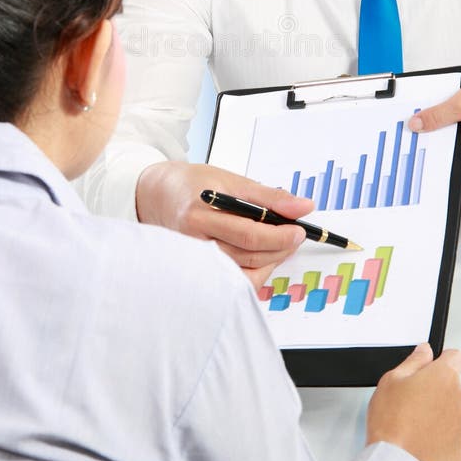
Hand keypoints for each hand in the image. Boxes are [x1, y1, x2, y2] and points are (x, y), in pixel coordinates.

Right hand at [135, 160, 313, 287]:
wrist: (157, 196)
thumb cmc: (192, 185)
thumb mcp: (229, 179)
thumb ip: (268, 196)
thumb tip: (303, 206)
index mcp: (199, 215)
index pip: (247, 234)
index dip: (279, 235)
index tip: (299, 230)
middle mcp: (194, 242)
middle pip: (248, 255)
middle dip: (280, 247)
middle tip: (296, 235)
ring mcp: (195, 261)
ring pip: (243, 272)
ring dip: (270, 260)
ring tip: (280, 244)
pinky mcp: (199, 271)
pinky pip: (233, 281)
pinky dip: (254, 272)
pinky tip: (262, 257)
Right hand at [366, 343, 460, 460]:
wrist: (396, 460)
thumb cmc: (391, 421)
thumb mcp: (392, 379)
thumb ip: (414, 361)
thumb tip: (424, 351)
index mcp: (444, 376)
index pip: (455, 356)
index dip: (442, 360)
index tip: (431, 368)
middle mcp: (460, 398)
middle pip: (453, 385)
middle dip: (437, 388)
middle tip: (414, 398)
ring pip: (454, 409)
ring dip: (441, 411)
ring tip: (416, 420)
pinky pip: (455, 433)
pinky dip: (443, 433)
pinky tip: (424, 436)